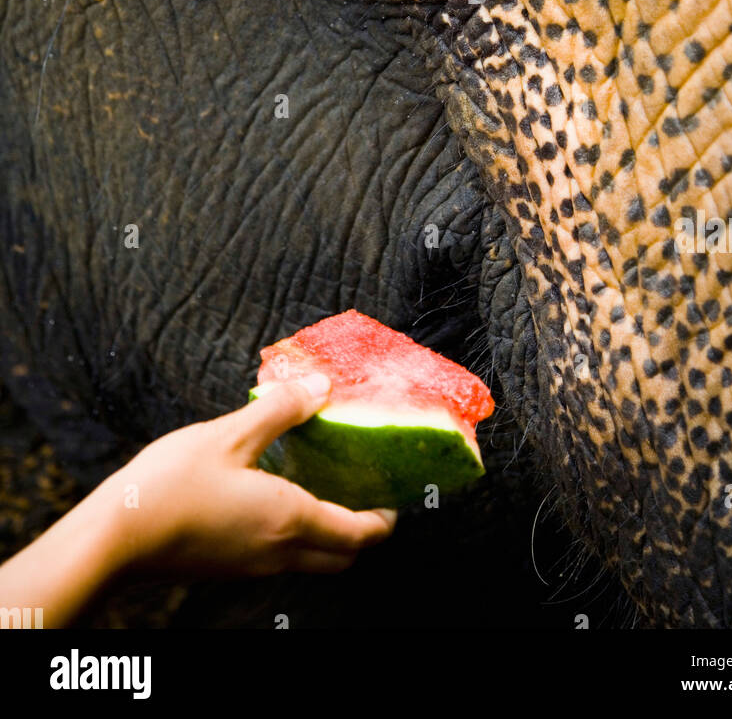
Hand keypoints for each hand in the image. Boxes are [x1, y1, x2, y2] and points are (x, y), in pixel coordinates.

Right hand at [100, 373, 396, 577]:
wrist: (115, 539)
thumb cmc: (171, 486)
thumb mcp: (229, 434)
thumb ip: (279, 411)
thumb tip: (320, 387)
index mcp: (289, 520)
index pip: (359, 535)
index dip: (384, 520)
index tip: (394, 498)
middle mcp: (278, 552)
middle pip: (341, 556)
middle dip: (362, 532)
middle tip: (364, 494)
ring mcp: (252, 565)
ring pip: (311, 559)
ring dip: (328, 533)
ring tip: (324, 489)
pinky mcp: (228, 566)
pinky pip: (280, 556)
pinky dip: (295, 534)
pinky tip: (275, 497)